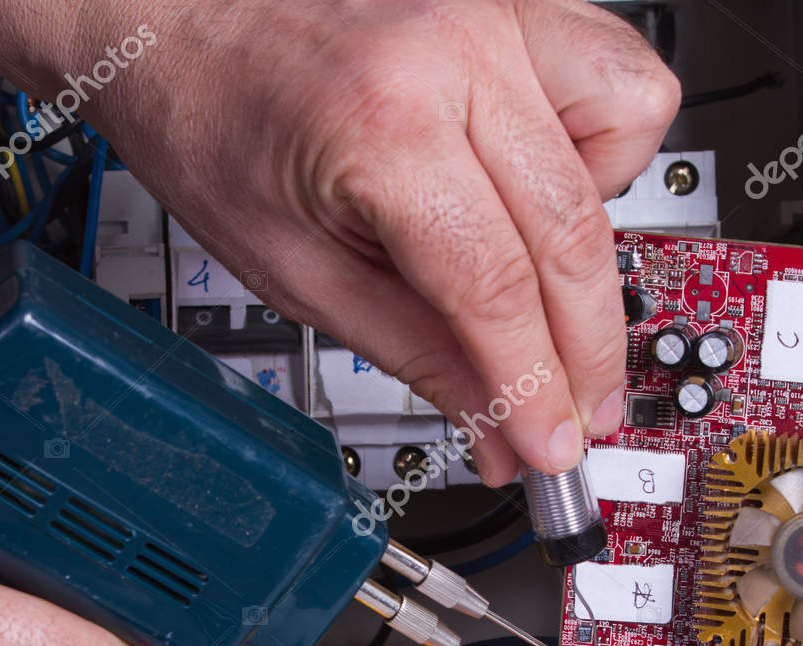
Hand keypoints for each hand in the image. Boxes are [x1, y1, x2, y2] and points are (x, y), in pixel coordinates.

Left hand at [39, 0, 679, 483]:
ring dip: (598, 229)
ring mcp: (493, 11)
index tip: (548, 446)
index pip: (496, 288)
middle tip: (577, 411)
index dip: (533, 386)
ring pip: (629, 130)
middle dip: (587, 348)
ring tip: (539, 270)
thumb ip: (412, 351)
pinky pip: (614, 71)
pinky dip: (599, 140)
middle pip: (573, 233)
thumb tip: (494, 427)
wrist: (172, 14)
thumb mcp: (292, 269)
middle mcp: (454, 52)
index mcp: (380, 126)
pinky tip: (536, 179)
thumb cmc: (208, 119)